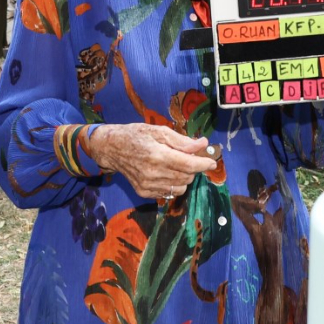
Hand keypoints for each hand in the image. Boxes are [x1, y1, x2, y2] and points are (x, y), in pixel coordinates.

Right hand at [89, 123, 217, 200]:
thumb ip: (182, 140)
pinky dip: (173, 184)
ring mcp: (148, 185)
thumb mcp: (159, 131)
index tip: (212, 162)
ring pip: (180, 187)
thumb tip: (202, 144)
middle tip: (189, 157)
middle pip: (187, 177)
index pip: (188, 165)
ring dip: (184, 177)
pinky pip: (168, 193)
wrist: (111, 148)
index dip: (203, 164)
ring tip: (175, 165)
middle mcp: (153, 173)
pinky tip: (165, 173)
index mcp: (157, 155)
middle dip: (193, 168)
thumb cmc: (135, 135)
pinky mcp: (144, 192)